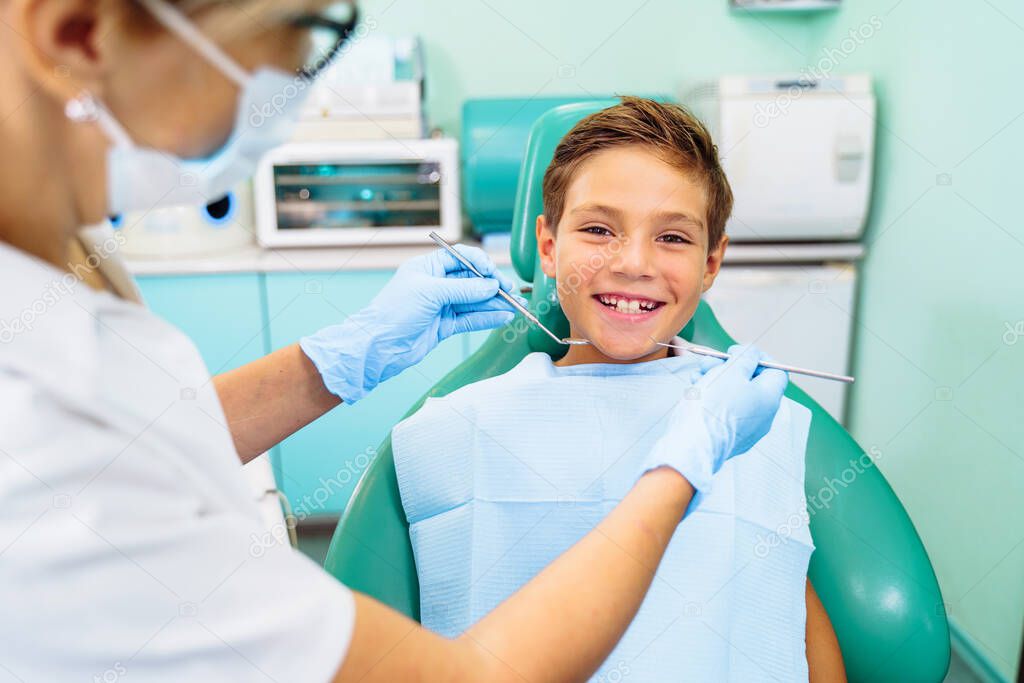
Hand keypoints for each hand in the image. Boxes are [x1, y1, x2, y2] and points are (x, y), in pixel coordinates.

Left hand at [300, 245, 525, 402]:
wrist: (379, 346)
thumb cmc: (394, 312)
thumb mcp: (430, 293)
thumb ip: (463, 289)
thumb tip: (490, 286)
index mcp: (428, 267)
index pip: (461, 258)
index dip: (480, 263)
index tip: (493, 274)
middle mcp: (436, 284)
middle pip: (471, 280)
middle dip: (492, 285)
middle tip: (510, 291)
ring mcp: (441, 305)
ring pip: (474, 301)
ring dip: (494, 303)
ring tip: (515, 307)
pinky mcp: (445, 325)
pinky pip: (471, 319)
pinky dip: (487, 318)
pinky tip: (503, 317)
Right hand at [643, 344, 788, 492]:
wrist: (693, 444)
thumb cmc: (714, 405)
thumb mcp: (732, 370)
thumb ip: (746, 357)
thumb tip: (752, 354)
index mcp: (770, 398)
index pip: (776, 371)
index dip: (758, 357)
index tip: (737, 352)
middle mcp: (764, 416)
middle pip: (751, 382)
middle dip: (730, 367)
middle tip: (710, 362)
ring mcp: (747, 430)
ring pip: (735, 396)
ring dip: (717, 380)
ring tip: (698, 375)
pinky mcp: (729, 438)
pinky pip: (726, 412)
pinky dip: (713, 398)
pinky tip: (696, 392)